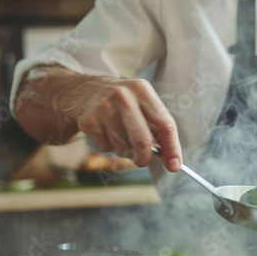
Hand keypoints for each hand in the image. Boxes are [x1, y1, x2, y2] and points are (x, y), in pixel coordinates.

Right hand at [67, 76, 181, 170]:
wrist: (82, 91)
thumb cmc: (121, 102)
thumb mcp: (141, 104)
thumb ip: (157, 128)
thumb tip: (172, 160)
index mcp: (142, 89)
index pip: (164, 123)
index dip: (172, 147)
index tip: (174, 165)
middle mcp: (123, 96)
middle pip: (142, 140)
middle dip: (145, 157)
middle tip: (143, 160)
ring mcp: (103, 107)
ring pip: (123, 147)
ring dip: (125, 151)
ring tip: (122, 138)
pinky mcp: (88, 120)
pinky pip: (106, 148)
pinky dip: (109, 148)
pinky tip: (106, 133)